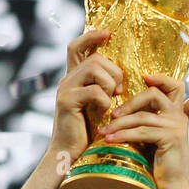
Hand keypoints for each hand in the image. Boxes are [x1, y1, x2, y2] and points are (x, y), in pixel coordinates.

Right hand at [48, 30, 122, 166]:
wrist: (70, 154)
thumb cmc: (88, 133)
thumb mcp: (98, 106)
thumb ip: (104, 89)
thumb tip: (123, 77)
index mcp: (73, 78)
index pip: (77, 46)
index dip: (92, 36)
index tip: (108, 33)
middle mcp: (67, 80)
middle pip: (94, 57)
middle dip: (114, 71)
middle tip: (119, 91)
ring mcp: (65, 89)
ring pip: (95, 68)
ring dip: (110, 85)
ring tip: (111, 102)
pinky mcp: (67, 102)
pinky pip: (95, 91)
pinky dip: (105, 102)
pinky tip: (103, 113)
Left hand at [99, 73, 188, 188]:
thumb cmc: (158, 167)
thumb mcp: (152, 140)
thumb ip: (145, 123)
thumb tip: (119, 113)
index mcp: (177, 114)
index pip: (174, 86)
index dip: (160, 78)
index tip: (143, 76)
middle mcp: (179, 117)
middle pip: (154, 94)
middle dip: (130, 102)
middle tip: (113, 114)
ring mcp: (176, 127)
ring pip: (142, 116)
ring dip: (120, 124)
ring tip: (104, 132)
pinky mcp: (170, 138)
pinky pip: (142, 131)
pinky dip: (123, 135)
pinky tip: (110, 140)